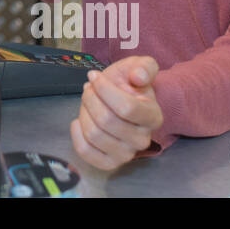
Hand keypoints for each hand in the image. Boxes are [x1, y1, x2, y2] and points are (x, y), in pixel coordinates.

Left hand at [69, 56, 162, 170]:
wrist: (120, 98)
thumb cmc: (129, 83)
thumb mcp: (140, 66)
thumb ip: (144, 66)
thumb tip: (139, 77)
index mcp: (153, 117)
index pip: (126, 107)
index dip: (103, 89)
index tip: (94, 76)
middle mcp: (143, 139)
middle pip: (106, 120)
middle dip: (90, 98)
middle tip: (89, 89)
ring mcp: (127, 154)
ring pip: (94, 134)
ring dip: (84, 113)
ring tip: (88, 104)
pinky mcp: (109, 162)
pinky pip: (86, 151)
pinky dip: (77, 133)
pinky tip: (80, 121)